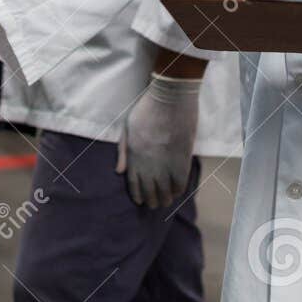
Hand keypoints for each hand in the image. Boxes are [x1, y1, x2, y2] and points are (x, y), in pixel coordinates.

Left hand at [115, 73, 200, 208]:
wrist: (170, 97)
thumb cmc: (147, 108)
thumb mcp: (127, 127)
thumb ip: (123, 151)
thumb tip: (119, 171)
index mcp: (134, 155)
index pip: (134, 183)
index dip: (138, 195)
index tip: (141, 200)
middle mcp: (148, 163)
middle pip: (150, 191)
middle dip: (152, 200)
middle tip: (155, 204)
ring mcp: (165, 163)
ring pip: (165, 191)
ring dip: (165, 198)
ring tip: (166, 201)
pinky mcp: (182, 159)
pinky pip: (180, 183)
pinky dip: (178, 190)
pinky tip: (177, 191)